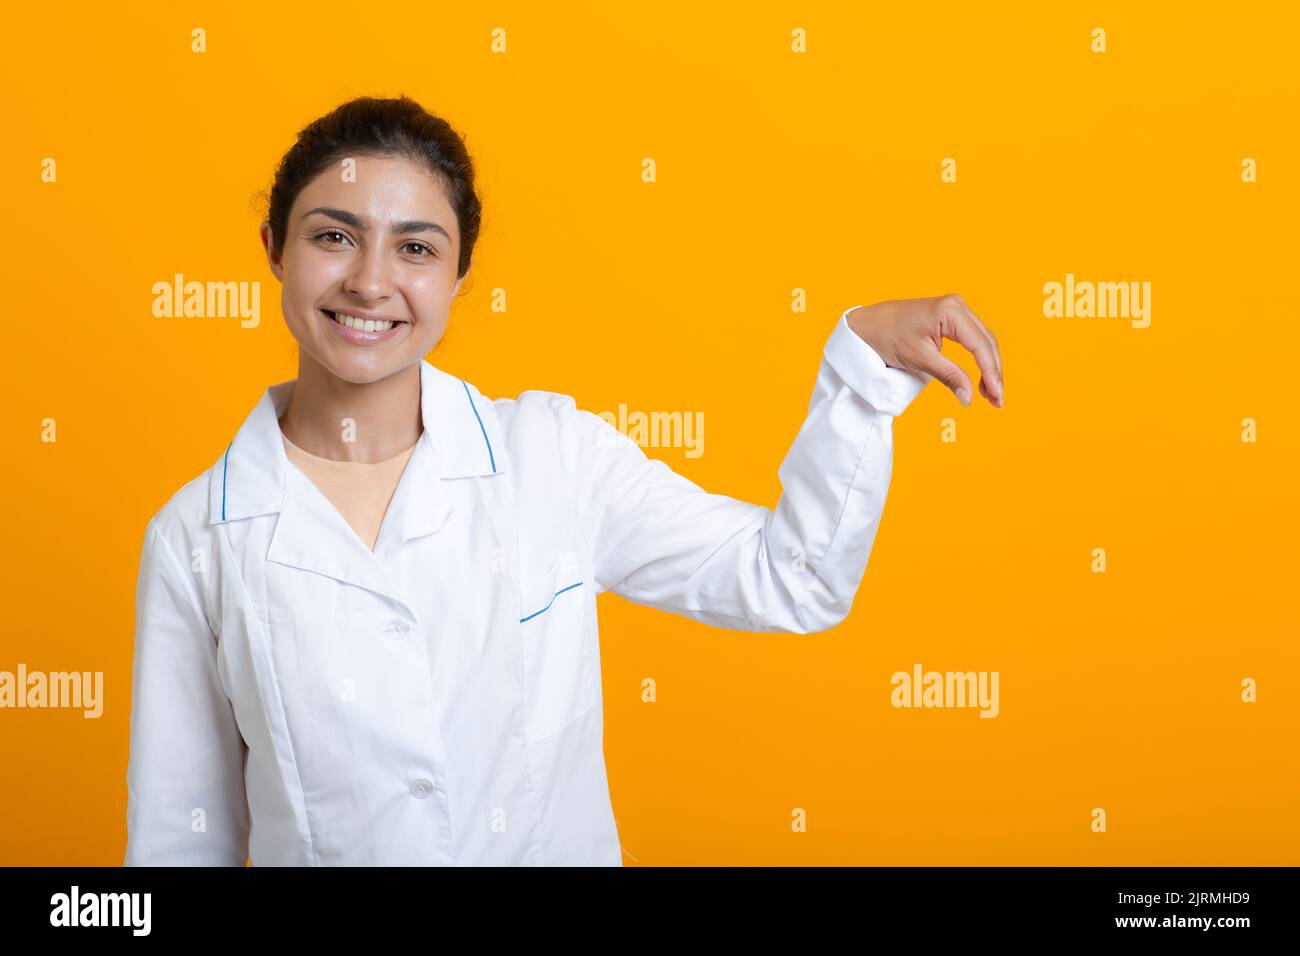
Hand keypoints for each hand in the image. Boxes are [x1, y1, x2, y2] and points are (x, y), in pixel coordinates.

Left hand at [846, 294, 1003, 407]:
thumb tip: (969, 398)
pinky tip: (981, 379)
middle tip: (997, 401)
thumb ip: (948, 376)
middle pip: (986, 342)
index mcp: (950, 311)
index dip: (991, 373)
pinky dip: (979, 359)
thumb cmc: (888, 337)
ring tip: (990, 394)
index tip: (996, 396)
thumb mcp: (919, 359)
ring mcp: (955, 309)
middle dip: (993, 372)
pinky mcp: (951, 317)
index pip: (980, 345)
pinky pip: (973, 339)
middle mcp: (957, 306)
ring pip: (983, 341)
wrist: (867, 325)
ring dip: (989, 367)